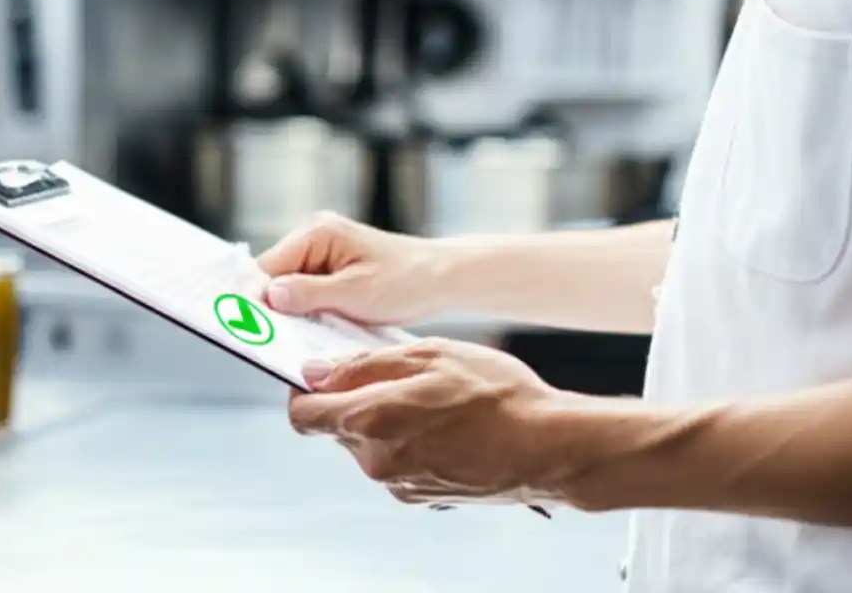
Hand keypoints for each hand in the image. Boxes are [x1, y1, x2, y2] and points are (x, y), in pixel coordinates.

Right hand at [256, 212, 447, 325]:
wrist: (440, 279)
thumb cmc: (405, 281)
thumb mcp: (354, 293)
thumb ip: (308, 294)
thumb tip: (268, 296)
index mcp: (316, 233)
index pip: (266, 267)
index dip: (258, 299)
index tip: (255, 330)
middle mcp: (313, 236)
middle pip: (273, 277)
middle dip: (277, 307)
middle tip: (284, 338)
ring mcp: (320, 252)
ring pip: (288, 288)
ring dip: (295, 311)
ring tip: (307, 332)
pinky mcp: (329, 269)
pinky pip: (306, 292)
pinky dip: (309, 311)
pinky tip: (320, 326)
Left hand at [288, 338, 572, 507]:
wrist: (547, 447)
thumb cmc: (495, 394)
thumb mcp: (428, 355)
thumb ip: (364, 365)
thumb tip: (317, 373)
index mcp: (369, 421)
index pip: (303, 414)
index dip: (306, 391)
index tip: (323, 373)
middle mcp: (375, 459)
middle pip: (337, 427)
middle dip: (355, 400)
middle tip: (396, 377)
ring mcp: (397, 483)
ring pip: (368, 444)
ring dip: (384, 421)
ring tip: (431, 400)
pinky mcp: (419, 496)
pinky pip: (394, 463)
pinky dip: (406, 443)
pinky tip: (444, 426)